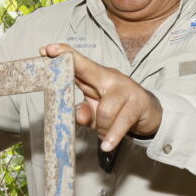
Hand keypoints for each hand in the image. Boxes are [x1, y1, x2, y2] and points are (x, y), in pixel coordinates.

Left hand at [41, 44, 161, 150]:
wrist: (149, 114)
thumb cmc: (118, 110)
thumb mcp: (96, 113)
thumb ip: (84, 112)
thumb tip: (78, 116)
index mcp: (98, 77)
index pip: (79, 63)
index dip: (64, 54)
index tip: (46, 50)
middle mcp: (111, 78)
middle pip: (89, 70)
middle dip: (74, 66)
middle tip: (54, 63)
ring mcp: (126, 89)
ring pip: (104, 110)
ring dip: (102, 127)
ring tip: (105, 132)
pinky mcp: (138, 104)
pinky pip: (121, 122)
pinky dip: (113, 136)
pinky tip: (107, 145)